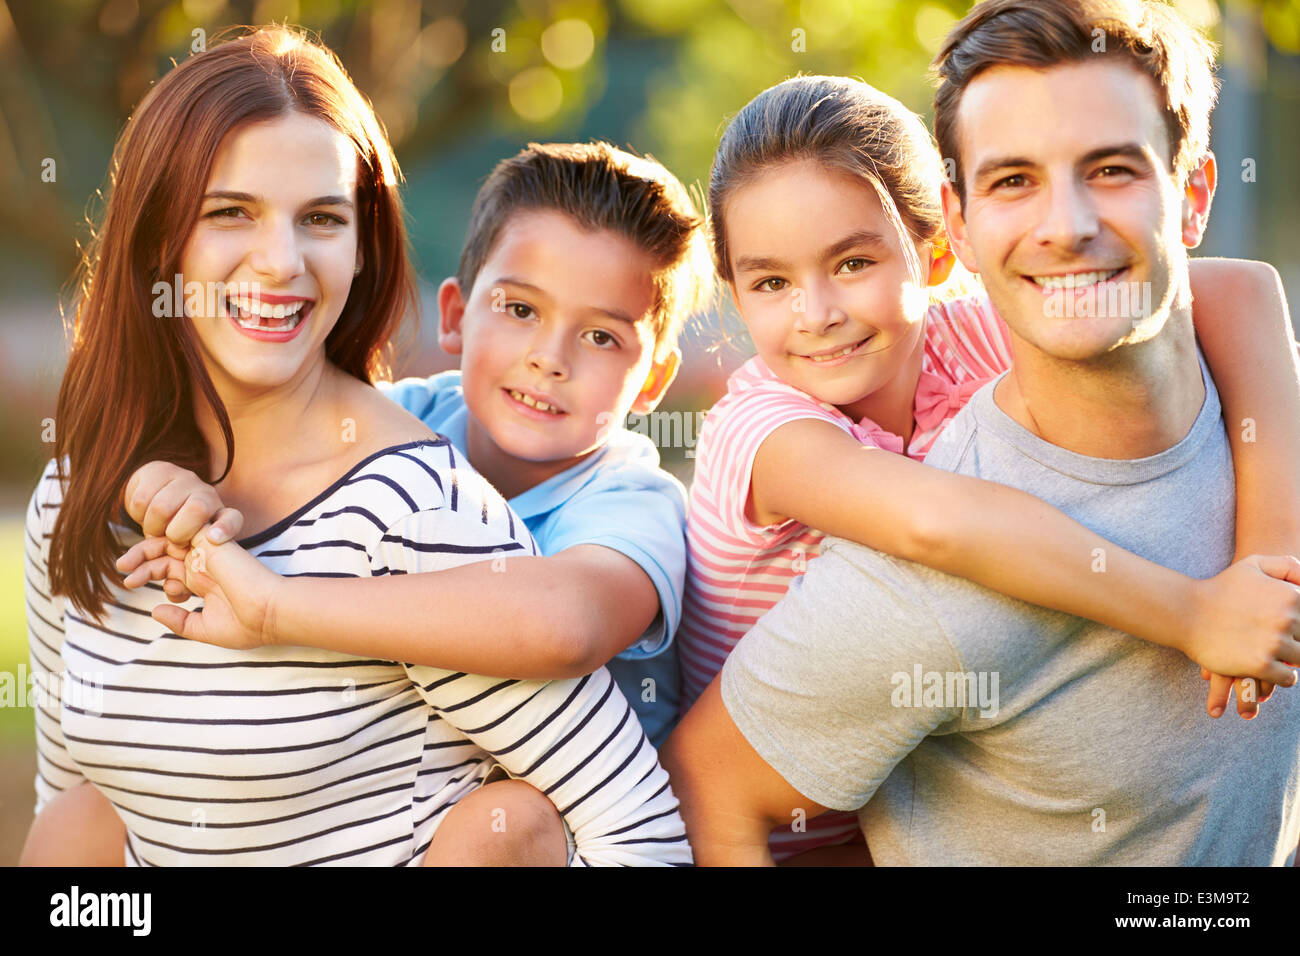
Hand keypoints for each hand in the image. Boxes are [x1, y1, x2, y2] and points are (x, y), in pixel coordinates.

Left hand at [117, 527, 277, 650]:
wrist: (268, 614)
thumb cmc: (245, 626)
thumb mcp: (204, 629)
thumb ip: (179, 621)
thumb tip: (155, 610)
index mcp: (204, 581)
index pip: (170, 569)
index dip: (147, 573)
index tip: (128, 584)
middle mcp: (205, 564)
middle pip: (166, 552)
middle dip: (140, 558)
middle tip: (120, 568)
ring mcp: (208, 553)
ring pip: (170, 539)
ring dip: (144, 548)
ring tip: (125, 563)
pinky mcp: (212, 542)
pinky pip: (185, 527)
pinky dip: (164, 533)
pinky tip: (146, 552)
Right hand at [124, 461, 242, 547]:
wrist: (155, 493)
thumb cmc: (175, 526)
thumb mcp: (188, 542)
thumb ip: (189, 555)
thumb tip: (176, 572)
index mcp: (219, 515)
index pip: (232, 520)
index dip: (225, 529)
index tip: (214, 539)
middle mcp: (207, 493)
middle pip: (196, 510)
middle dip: (176, 533)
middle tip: (170, 539)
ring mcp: (186, 479)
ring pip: (161, 508)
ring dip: (152, 526)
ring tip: (155, 527)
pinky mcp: (161, 470)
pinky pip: (141, 500)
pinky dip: (138, 514)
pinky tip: (145, 513)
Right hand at [1187, 555, 1299, 717]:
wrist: (1187, 612)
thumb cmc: (1221, 587)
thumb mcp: (1253, 564)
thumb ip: (1289, 567)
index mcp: (1291, 597)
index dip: (1298, 624)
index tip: (1285, 626)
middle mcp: (1287, 620)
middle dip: (1294, 640)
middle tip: (1274, 639)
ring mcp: (1275, 644)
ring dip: (1289, 659)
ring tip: (1273, 654)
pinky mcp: (1261, 665)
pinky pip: (1288, 678)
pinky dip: (1281, 676)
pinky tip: (1268, 668)